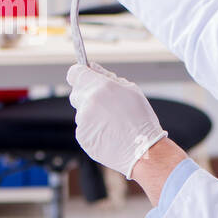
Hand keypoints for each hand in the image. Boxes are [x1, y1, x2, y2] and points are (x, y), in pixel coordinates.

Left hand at [67, 62, 168, 178]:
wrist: (142, 150)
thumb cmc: (140, 119)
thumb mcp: (130, 89)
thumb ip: (107, 76)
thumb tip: (93, 68)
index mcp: (99, 87)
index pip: (75, 73)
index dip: (80, 73)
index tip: (85, 76)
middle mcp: (87, 103)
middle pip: (77, 92)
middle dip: (87, 94)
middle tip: (105, 103)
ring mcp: (82, 121)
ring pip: (81, 111)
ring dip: (91, 113)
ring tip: (112, 122)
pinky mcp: (82, 136)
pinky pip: (84, 127)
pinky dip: (93, 128)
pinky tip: (108, 132)